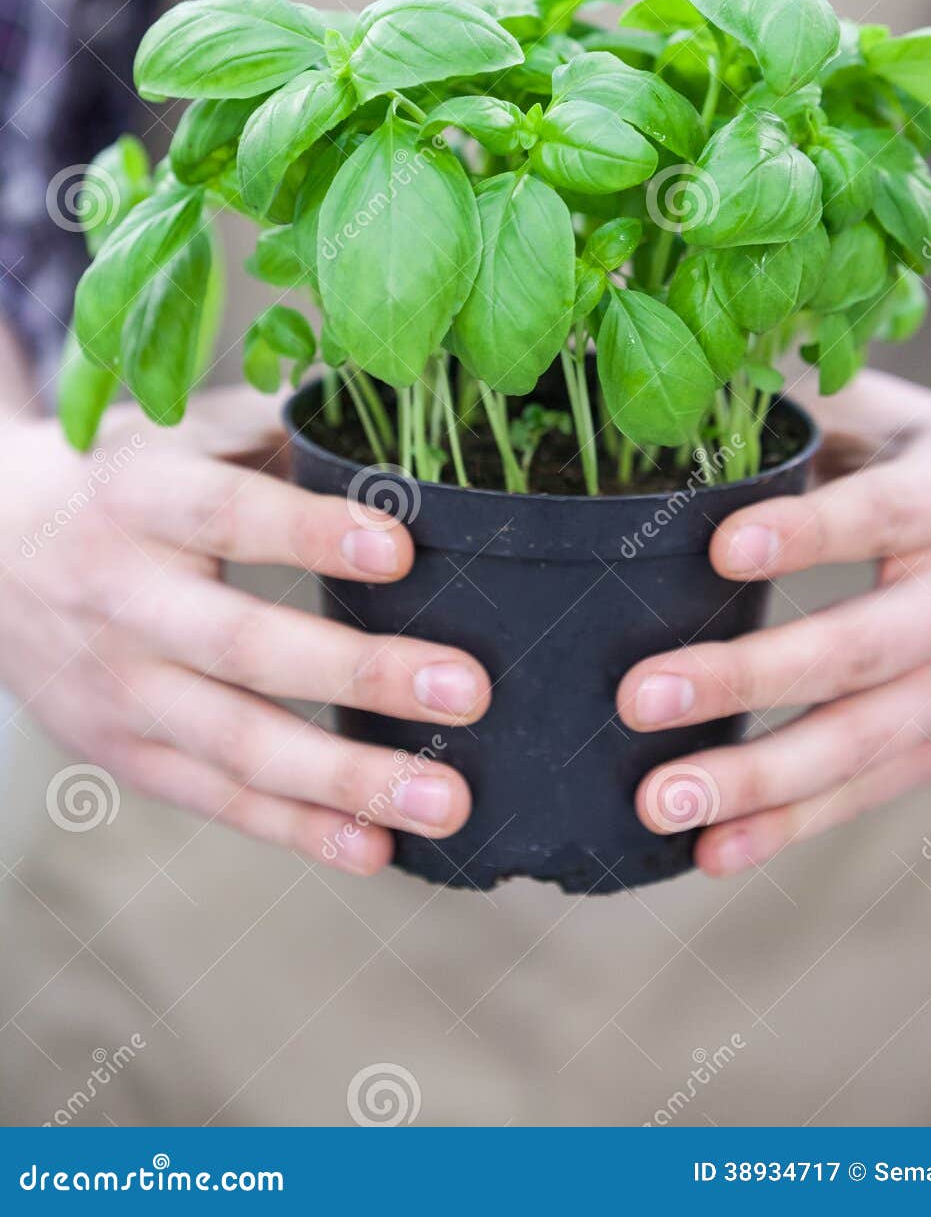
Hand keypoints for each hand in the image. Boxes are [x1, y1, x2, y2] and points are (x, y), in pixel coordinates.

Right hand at [1, 386, 488, 874]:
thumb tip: (395, 432)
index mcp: (143, 500)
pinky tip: (375, 847)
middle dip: (361, 673)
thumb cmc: (117, 482)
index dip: (311, 535)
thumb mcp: (176, 434)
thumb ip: (275, 430)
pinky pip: (215, 799)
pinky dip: (296, 829)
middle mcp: (125, 598)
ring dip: (347, 779)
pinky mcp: (121, 753)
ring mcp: (121, 688)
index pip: (229, 515)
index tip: (400, 550)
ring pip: (236, 744)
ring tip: (447, 800)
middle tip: (468, 690)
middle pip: (245, 645)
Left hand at [617, 370, 930, 875]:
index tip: (721, 544)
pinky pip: (866, 794)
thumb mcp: (915, 423)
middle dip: (747, 679)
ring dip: (754, 781)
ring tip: (659, 799)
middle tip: (640, 696)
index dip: (804, 533)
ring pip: (858, 743)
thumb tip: (700, 377)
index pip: (876, 515)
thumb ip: (819, 408)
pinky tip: (712, 851)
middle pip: (858, 649)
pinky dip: (789, 828)